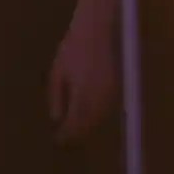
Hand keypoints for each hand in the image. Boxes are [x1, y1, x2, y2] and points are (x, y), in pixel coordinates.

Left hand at [48, 15, 117, 143]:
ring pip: (100, 118)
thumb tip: (56, 119)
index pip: (75, 121)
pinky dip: (97, 119)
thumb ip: (56, 97)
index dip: (66, 134)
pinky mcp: (117, 87)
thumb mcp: (57, 73)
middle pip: (89, 123)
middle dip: (77, 134)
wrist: (96, 30)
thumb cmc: (72, 49)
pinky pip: (107, 110)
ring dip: (87, 128)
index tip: (57, 141)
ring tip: (74, 135)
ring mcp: (111, 91)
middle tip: (64, 142)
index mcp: (82, 91)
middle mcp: (100, 95)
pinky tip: (88, 121)